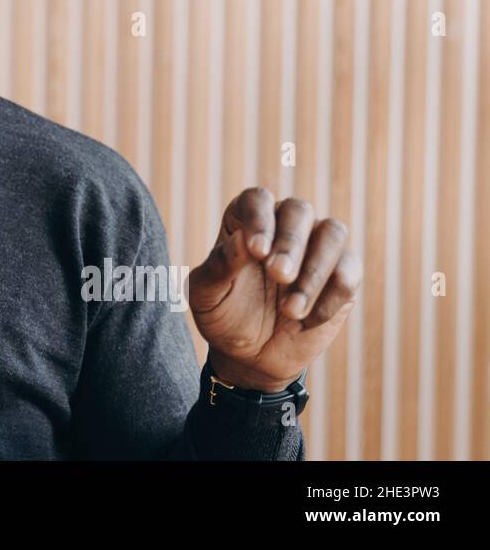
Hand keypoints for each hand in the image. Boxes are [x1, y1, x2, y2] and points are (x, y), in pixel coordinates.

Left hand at [188, 187, 362, 392]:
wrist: (250, 355)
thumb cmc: (223, 315)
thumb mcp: (207, 295)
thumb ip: (220, 266)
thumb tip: (242, 240)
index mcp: (245, 221)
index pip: (257, 199)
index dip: (259, 219)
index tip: (256, 250)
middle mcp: (283, 224)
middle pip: (299, 210)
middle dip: (291, 243)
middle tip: (279, 276)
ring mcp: (317, 246)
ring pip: (333, 233)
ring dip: (314, 271)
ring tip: (291, 310)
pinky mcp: (342, 274)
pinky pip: (348, 272)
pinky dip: (330, 298)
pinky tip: (304, 321)